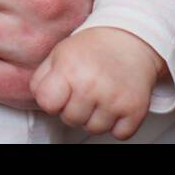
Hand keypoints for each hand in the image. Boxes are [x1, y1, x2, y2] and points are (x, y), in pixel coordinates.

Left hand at [31, 27, 164, 139]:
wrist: (129, 40)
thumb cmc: (93, 48)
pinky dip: (117, 124)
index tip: (60, 92)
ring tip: (100, 96)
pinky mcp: (135, 109)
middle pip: (70, 119)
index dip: (51, 100)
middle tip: (84, 91)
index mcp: (69, 69)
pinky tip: (115, 103)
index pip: (47, 103)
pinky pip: (119, 135)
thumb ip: (42, 78)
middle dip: (74, 109)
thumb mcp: (59, 54)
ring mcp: (114, 99)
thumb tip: (40, 100)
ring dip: (95, 117)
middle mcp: (91, 85)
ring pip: (94, 129)